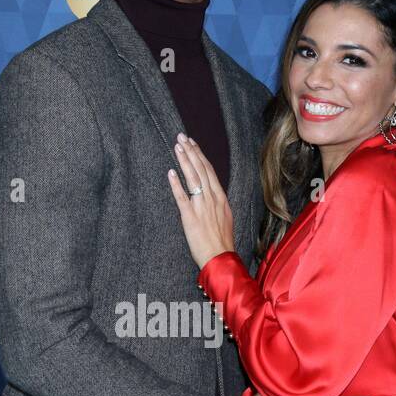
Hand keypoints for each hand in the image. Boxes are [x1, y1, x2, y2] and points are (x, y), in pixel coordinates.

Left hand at [167, 134, 234, 269]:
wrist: (221, 258)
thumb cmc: (222, 241)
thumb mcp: (225, 217)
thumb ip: (217, 203)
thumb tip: (210, 194)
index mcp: (220, 198)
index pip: (209, 171)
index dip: (200, 155)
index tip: (192, 143)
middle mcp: (212, 198)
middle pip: (201, 169)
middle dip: (191, 151)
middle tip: (181, 137)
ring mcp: (201, 207)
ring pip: (193, 178)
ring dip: (184, 161)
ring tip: (177, 147)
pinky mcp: (190, 217)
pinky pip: (182, 197)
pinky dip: (176, 184)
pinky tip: (170, 172)